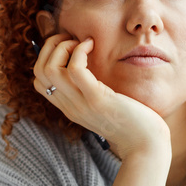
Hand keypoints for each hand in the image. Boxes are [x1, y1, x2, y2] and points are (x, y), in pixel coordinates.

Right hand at [32, 33, 168, 161]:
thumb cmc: (133, 123)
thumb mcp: (105, 106)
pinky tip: (93, 45)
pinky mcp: (97, 100)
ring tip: (83, 42)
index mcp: (70, 108)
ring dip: (62, 46)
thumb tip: (92, 69)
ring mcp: (81, 104)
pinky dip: (79, 50)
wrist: (146, 146)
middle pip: (39, 71)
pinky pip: (75, 69)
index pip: (38, 81)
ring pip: (50, 69)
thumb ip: (93, 92)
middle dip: (50, 47)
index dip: (47, 57)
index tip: (69, 48)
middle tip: (72, 39)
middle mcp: (70, 107)